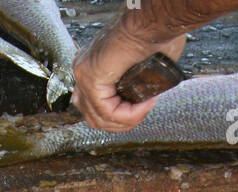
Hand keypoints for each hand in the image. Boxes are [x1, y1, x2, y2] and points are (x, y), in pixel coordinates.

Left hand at [72, 26, 186, 130]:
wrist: (154, 21)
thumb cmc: (154, 37)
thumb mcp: (141, 73)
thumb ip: (133, 90)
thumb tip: (139, 103)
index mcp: (93, 68)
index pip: (97, 109)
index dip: (122, 116)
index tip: (145, 105)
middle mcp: (83, 70)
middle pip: (95, 117)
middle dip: (122, 123)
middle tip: (143, 112)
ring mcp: (83, 74)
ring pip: (100, 119)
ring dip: (127, 120)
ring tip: (145, 108)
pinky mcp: (90, 78)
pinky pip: (107, 113)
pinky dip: (128, 114)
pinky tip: (144, 105)